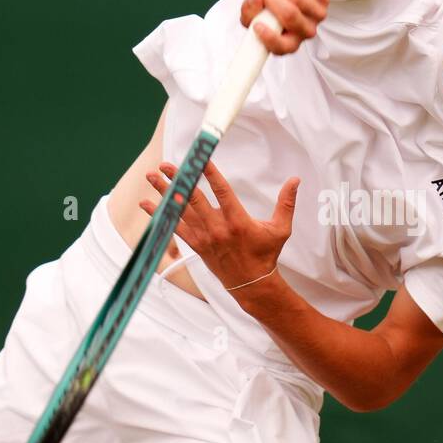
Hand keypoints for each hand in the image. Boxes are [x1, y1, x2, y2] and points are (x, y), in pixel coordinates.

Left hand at [140, 159, 299, 293]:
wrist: (251, 284)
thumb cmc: (266, 255)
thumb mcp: (281, 229)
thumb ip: (286, 203)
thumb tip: (295, 180)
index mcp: (238, 221)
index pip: (222, 191)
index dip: (209, 173)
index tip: (200, 159)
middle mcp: (218, 228)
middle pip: (194, 199)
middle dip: (179, 180)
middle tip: (166, 165)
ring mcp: (205, 238)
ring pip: (181, 211)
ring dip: (165, 193)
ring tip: (152, 176)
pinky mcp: (196, 245)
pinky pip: (174, 227)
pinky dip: (160, 215)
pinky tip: (147, 203)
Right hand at [238, 0, 330, 54]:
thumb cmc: (268, 8)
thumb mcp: (253, 15)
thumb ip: (250, 12)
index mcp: (287, 44)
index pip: (282, 47)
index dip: (270, 38)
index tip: (257, 26)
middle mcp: (305, 32)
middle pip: (290, 16)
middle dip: (272, 0)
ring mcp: (318, 15)